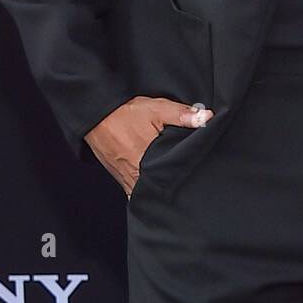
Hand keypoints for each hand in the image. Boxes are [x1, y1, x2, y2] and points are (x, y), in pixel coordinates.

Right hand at [83, 97, 213, 195]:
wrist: (95, 117)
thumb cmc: (125, 114)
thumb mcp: (156, 108)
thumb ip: (182, 114)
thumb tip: (206, 117)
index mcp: (145, 163)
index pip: (171, 181)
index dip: (185, 179)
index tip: (197, 177)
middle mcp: (135, 178)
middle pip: (160, 190)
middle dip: (174, 187)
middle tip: (189, 181)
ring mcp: (126, 181)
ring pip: (148, 193)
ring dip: (160, 189)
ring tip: (175, 184)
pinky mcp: (121, 180)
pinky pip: (137, 191)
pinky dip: (147, 189)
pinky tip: (157, 184)